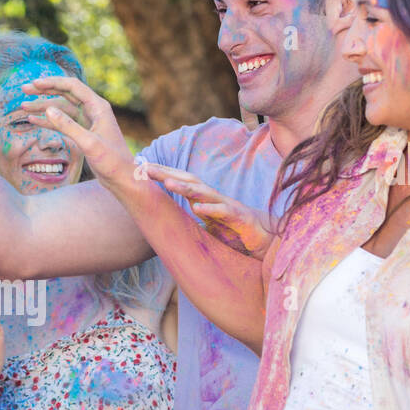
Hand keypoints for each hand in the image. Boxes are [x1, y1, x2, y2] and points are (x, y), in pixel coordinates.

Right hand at [17, 75, 136, 190]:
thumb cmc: (112, 161)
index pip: (72, 86)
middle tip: (24, 89)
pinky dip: (48, 121)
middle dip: (44, 91)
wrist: (122, 178)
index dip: (52, 83)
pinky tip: (33, 120)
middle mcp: (92, 110)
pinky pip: (62, 123)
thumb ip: (68, 126)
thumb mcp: (89, 143)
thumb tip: (48, 109)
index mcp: (98, 107)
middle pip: (65, 94)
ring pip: (61, 109)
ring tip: (23, 107)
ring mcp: (87, 121)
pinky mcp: (82, 133)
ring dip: (43, 107)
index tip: (34, 83)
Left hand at [143, 162, 275, 257]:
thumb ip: (192, 221)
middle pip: (188, 181)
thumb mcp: (208, 227)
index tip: (141, 168)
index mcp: (205, 201)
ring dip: (185, 187)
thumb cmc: (236, 233)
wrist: (268, 241)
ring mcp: (228, 207)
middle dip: (167, 174)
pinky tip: (198, 208)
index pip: (181, 183)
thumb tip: (168, 221)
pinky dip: (211, 210)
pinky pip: (225, 213)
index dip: (163, 174)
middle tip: (145, 168)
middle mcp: (215, 199)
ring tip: (167, 183)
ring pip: (204, 193)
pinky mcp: (241, 219)